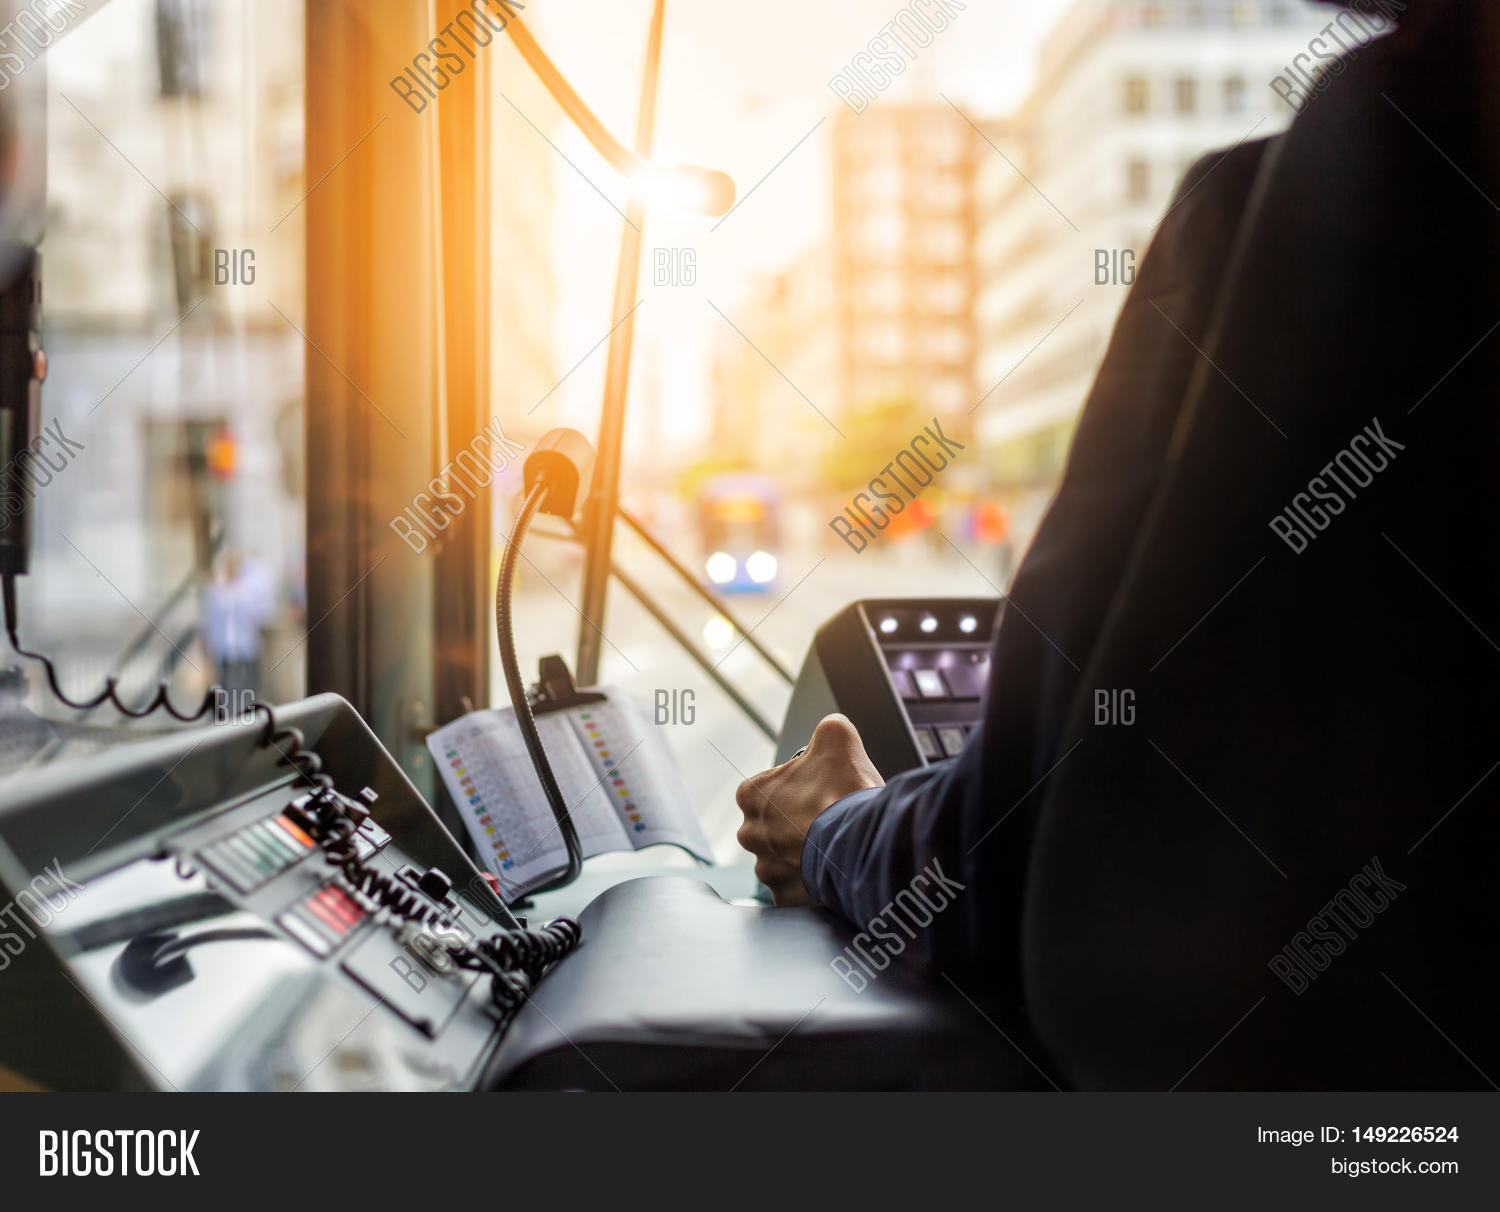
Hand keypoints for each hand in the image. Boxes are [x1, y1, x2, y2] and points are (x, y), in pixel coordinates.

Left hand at [735, 714, 883, 906]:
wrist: (861, 845)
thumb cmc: (844, 794)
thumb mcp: (838, 738)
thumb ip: (828, 729)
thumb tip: (831, 728)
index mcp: (752, 796)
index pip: (765, 788)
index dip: (794, 788)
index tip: (817, 792)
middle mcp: (750, 834)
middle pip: (773, 826)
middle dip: (796, 824)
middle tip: (827, 820)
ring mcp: (766, 870)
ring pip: (784, 859)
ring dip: (804, 855)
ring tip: (834, 848)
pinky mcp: (785, 897)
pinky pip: (797, 890)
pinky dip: (812, 884)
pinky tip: (833, 872)